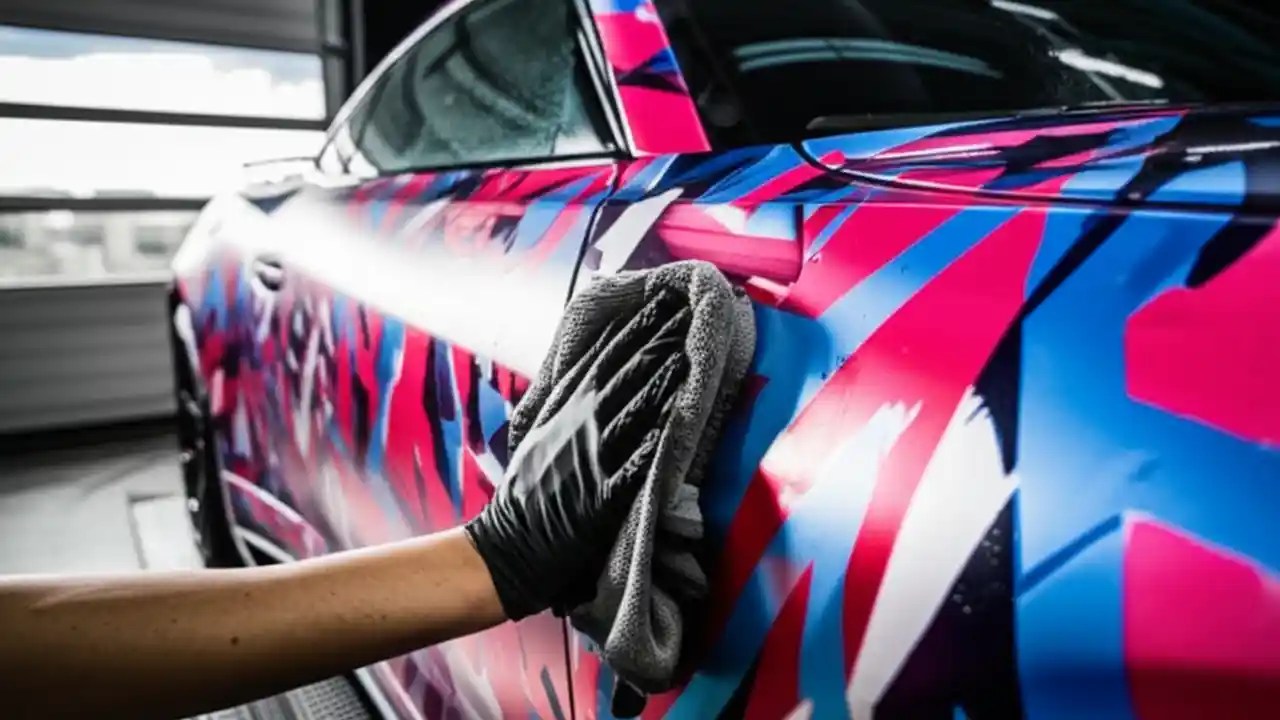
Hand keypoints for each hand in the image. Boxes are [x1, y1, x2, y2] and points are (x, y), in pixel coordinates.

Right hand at [465, 291, 689, 619]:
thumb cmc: (527, 494)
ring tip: (689, 354)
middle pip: (623, 375)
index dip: (635, 327)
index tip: (659, 300)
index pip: (604, 357)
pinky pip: (633, 468)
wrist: (507, 548)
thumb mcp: (539, 436)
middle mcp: (577, 427)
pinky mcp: (602, 500)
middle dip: (656, 340)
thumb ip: (565, 404)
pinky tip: (675, 425)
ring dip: (661, 382)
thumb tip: (590, 371)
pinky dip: (652, 446)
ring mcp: (590, 460)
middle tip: (687, 310)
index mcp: (563, 410)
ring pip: (631, 411)